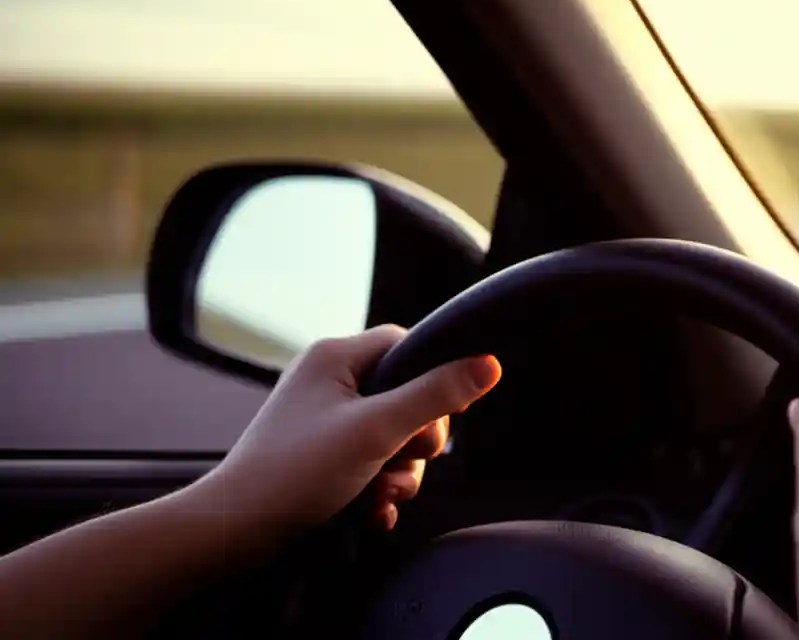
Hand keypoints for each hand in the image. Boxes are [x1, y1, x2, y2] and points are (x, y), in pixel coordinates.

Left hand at [196, 325, 500, 535]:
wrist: (234, 531)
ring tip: (382, 495)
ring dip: (400, 470)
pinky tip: (373, 509)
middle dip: (416, 440)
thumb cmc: (294, 473)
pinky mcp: (321, 453)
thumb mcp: (377, 430)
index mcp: (335, 356)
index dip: (433, 378)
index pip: (407, 343)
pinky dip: (379, 485)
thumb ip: (435, 396)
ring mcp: (324, 418)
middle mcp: (328, 380)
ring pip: (394, 434)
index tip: (437, 416)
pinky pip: (371, 459)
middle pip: (407, 394)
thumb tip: (488, 365)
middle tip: (401, 461)